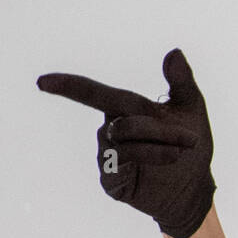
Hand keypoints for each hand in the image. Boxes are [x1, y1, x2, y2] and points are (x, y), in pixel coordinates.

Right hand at [37, 48, 215, 237]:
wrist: (194, 186)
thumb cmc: (189, 144)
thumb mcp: (192, 109)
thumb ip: (182, 81)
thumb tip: (175, 52)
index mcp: (126, 109)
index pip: (95, 93)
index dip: (70, 86)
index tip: (43, 82)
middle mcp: (110, 130)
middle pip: (126, 120)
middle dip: (162, 130)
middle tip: (191, 139)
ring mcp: (108, 156)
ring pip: (125, 139)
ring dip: (160, 145)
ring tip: (181, 152)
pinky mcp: (111, 180)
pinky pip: (123, 162)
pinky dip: (153, 157)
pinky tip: (170, 161)